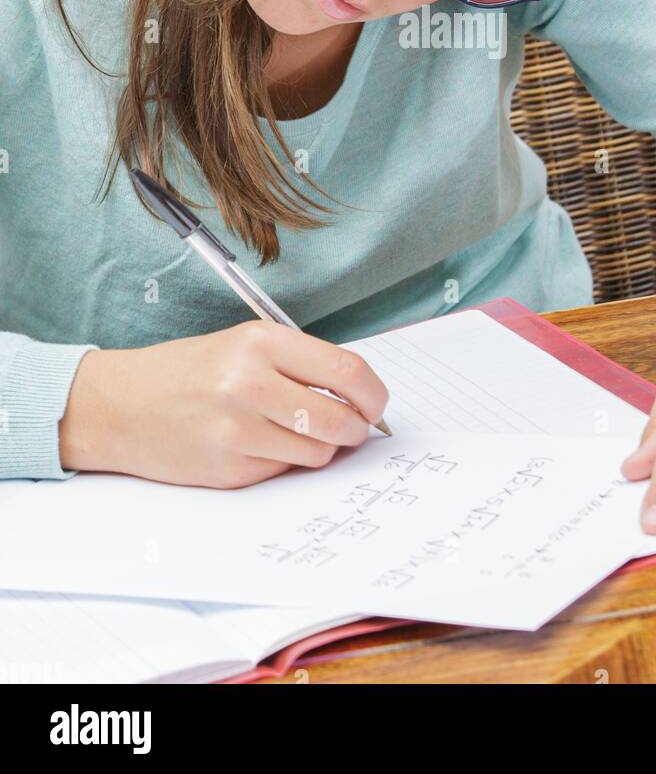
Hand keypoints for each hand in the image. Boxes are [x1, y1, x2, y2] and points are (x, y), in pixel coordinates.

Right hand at [59, 320, 389, 488]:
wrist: (121, 405)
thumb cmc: (190, 371)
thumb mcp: (245, 345)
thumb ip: (300, 365)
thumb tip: (359, 397)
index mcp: (260, 342)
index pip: (347, 372)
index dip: (374, 395)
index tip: (376, 404)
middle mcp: (250, 384)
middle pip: (340, 420)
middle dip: (356, 429)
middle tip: (353, 428)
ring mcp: (238, 430)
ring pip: (318, 452)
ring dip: (320, 447)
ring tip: (296, 432)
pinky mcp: (228, 469)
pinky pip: (284, 471)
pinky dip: (283, 462)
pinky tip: (258, 444)